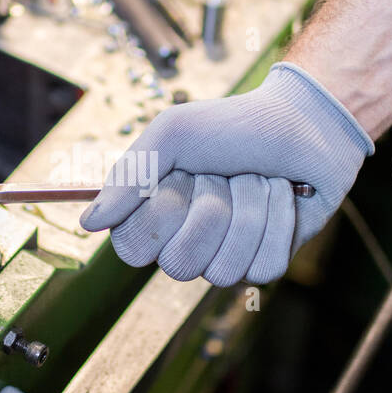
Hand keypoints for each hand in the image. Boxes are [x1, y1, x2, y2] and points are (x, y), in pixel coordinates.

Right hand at [80, 62, 373, 284]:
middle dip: (210, 209)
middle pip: (180, 265)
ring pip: (225, 270)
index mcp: (152, 215)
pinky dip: (278, 223)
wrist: (304, 122)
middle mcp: (184, 242)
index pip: (131, 249)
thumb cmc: (233, 125)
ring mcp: (225, 257)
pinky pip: (264, 268)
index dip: (158, 217)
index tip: (177, 179)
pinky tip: (282, 198)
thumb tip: (87, 224)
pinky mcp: (265, 262)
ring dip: (248, 212)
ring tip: (256, 180)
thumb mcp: (173, 134)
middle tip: (221, 176)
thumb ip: (129, 177)